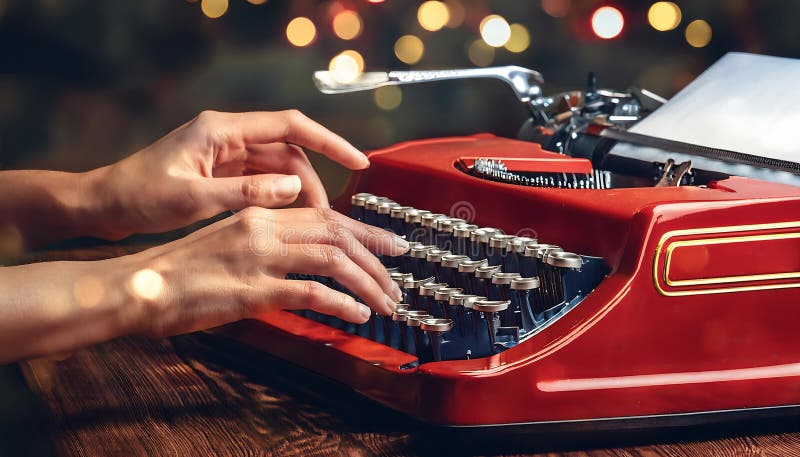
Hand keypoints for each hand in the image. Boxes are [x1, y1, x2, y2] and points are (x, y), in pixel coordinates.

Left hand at [94, 110, 368, 239]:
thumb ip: (247, 193)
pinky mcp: (222, 174)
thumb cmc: (137, 196)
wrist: (102, 205)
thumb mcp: (193, 197)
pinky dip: (279, 201)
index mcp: (222, 131)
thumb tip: (296, 189)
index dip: (329, 142)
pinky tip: (287, 224)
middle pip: (289, 154)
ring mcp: (226, 156)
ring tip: (312, 227)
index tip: (358, 161)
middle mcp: (229, 138)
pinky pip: (263, 184)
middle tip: (329, 218)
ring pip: (279, 171)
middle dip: (313, 184)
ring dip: (298, 196)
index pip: (291, 127)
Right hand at [120, 206, 407, 337]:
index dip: (363, 229)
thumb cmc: (180, 270)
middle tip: (400, 273)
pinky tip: (359, 315)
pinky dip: (341, 304)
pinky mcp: (253, 291)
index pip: (325, 215)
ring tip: (387, 301)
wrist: (139, 286)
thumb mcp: (227, 242)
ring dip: (368, 281)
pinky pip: (311, 293)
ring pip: (332, 260)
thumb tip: (304, 258)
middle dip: (376, 253)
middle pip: (336, 232)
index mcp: (259, 213)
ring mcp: (259, 258)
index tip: (389, 243)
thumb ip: (267, 242)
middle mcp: (264, 228)